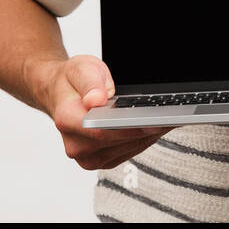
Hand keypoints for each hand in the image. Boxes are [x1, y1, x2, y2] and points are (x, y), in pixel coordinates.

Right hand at [40, 54, 173, 169]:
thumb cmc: (71, 81)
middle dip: (143, 130)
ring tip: (164, 120)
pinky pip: (126, 153)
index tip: (151, 122)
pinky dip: (141, 140)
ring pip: (125, 150)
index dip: (128, 128)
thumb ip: (89, 83)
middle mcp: (75, 144)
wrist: (60, 94)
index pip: (100, 131)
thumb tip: (95, 99)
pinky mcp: (99, 160)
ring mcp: (86, 156)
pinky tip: (152, 127)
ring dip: (146, 136)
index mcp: (67, 120)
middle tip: (167, 118)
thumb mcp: (81, 68)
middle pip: (116, 143)